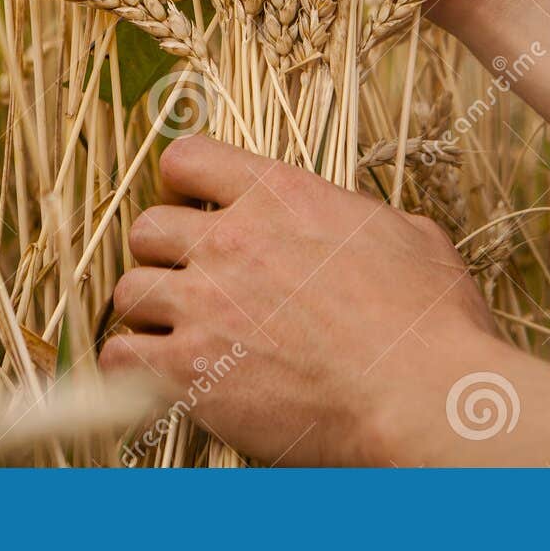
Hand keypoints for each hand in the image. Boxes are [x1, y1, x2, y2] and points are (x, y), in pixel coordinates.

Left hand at [97, 135, 499, 465]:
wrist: (418, 393)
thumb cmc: (428, 319)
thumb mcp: (410, 237)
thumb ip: (363, 220)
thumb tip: (361, 226)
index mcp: (280, 195)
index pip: (189, 156)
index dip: (185, 181)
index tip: (197, 205)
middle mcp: (230, 240)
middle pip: (148, 227)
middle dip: (164, 252)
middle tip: (192, 279)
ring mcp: (204, 304)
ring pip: (129, 290)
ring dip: (150, 310)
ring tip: (179, 331)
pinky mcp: (189, 369)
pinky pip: (121, 355)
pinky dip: (133, 364)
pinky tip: (162, 373)